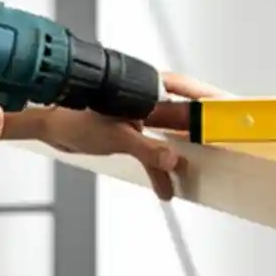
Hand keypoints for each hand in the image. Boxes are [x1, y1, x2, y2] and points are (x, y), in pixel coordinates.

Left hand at [34, 71, 225, 200]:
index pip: (188, 93)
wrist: (48, 128)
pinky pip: (154, 149)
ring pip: (168, 137)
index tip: (228, 111)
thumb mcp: (117, 138)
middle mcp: (146, 99)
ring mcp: (139, 115)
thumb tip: (172, 160)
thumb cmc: (73, 120)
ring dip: (174, 161)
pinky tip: (163, 186)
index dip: (209, 103)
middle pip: (183, 117)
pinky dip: (158, 167)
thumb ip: (148, 150)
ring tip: (183, 182)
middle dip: (198, 136)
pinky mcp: (131, 130)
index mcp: (146, 89)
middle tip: (218, 148)